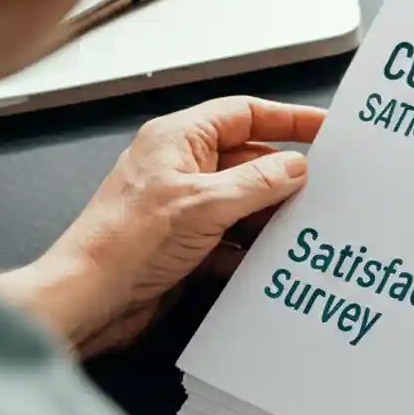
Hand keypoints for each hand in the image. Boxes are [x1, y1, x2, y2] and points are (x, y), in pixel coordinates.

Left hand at [0, 96, 325, 356]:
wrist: (87, 300)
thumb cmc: (125, 242)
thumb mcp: (206, 203)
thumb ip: (258, 182)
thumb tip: (296, 166)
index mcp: (178, 139)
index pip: (244, 114)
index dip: (288, 119)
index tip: (325, 130)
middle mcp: (180, 167)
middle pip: (249, 159)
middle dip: (285, 176)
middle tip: (326, 189)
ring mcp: (182, 207)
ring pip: (243, 202)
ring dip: (271, 217)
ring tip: (304, 229)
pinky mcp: (183, 243)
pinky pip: (231, 237)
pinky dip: (251, 248)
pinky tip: (270, 261)